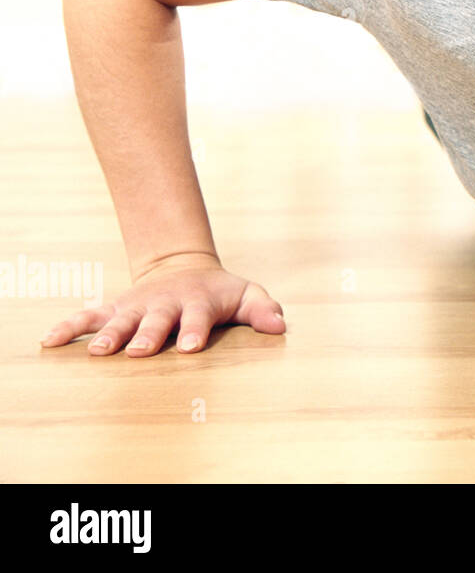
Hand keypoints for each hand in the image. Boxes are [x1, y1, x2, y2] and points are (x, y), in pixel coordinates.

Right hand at [38, 252, 285, 356]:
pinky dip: (69, 326)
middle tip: (139, 351)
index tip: (190, 347)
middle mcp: (164, 304)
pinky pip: (87, 316)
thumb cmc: (220, 291)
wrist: (185, 267)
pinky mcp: (115, 309)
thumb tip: (280, 326)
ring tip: (97, 352)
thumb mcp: (246, 294)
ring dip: (110, 335)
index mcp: (197, 302)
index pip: (197, 318)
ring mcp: (137, 306)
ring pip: (120, 320)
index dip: (194, 331)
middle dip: (147, 335)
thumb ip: (263, 309)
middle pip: (155, 320)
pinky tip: (49, 341)